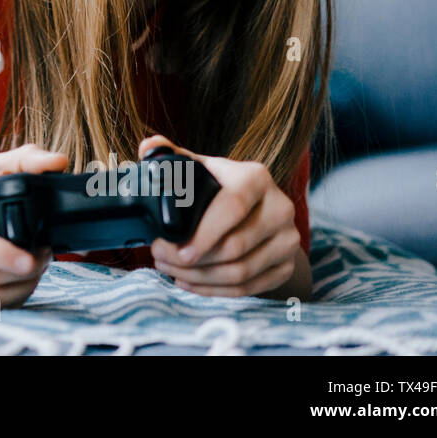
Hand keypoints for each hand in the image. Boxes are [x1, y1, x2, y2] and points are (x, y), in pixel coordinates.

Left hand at [139, 134, 299, 296]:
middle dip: (193, 261)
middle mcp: (280, 207)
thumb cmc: (221, 187)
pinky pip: (249, 288)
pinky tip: (190, 282)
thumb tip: (148, 147)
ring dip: (200, 278)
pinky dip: (215, 290)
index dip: (204, 233)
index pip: (232, 206)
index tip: (177, 249)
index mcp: (256, 178)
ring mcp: (288, 239)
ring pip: (241, 271)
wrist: (260, 212)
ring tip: (171, 270)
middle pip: (235, 246)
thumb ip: (173, 156)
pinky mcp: (286, 265)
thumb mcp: (202, 168)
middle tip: (162, 258)